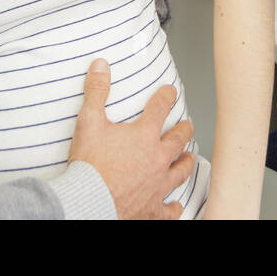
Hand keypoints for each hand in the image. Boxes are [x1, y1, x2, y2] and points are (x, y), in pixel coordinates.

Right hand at [67, 58, 195, 218]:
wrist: (88, 202)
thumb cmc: (89, 164)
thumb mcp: (89, 122)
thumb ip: (96, 92)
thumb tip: (100, 65)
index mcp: (144, 136)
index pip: (160, 108)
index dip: (166, 96)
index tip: (170, 92)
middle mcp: (157, 159)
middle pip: (177, 140)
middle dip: (183, 130)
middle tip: (187, 125)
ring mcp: (157, 185)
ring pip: (179, 172)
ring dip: (185, 163)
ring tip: (188, 157)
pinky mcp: (152, 209)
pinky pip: (169, 210)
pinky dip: (174, 208)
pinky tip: (176, 207)